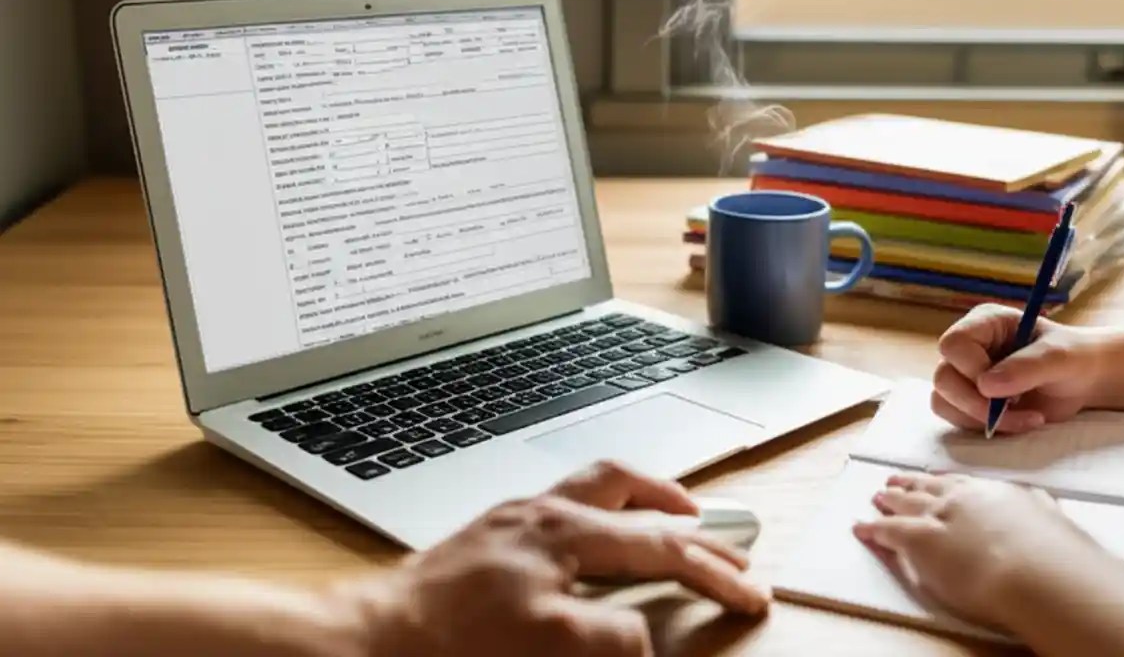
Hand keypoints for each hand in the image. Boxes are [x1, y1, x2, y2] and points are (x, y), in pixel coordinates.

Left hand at [335, 461, 769, 656]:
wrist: (373, 638)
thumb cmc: (449, 641)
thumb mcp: (549, 645)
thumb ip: (612, 637)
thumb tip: (646, 636)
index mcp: (566, 533)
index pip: (662, 548)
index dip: (715, 575)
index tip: (749, 594)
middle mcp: (545, 513)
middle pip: (641, 501)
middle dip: (695, 526)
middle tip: (733, 549)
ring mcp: (518, 517)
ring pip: (601, 484)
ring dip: (648, 497)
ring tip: (677, 512)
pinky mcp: (495, 531)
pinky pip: (567, 501)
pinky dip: (604, 508)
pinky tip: (600, 532)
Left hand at [853, 472, 1100, 628]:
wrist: (1037, 570)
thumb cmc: (1055, 554)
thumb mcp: (1053, 518)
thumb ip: (1040, 507)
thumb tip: (1042, 502)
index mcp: (995, 492)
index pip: (961, 483)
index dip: (943, 483)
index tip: (933, 479)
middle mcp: (963, 498)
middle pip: (928, 487)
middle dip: (909, 484)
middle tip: (894, 481)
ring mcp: (939, 515)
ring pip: (905, 503)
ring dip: (889, 500)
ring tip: (877, 498)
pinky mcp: (919, 538)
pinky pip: (888, 529)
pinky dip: (872, 528)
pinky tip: (862, 527)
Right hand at [933, 304, 1103, 433]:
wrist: (1083, 381)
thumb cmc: (1073, 357)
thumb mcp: (1059, 357)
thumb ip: (1026, 366)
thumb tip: (985, 386)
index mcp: (984, 323)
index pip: (953, 344)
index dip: (971, 369)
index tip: (1003, 388)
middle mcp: (968, 348)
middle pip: (944, 377)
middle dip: (977, 403)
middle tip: (1016, 409)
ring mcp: (964, 376)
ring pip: (944, 401)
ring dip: (981, 418)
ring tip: (1023, 418)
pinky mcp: (968, 401)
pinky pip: (956, 418)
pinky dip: (983, 427)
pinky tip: (1015, 422)